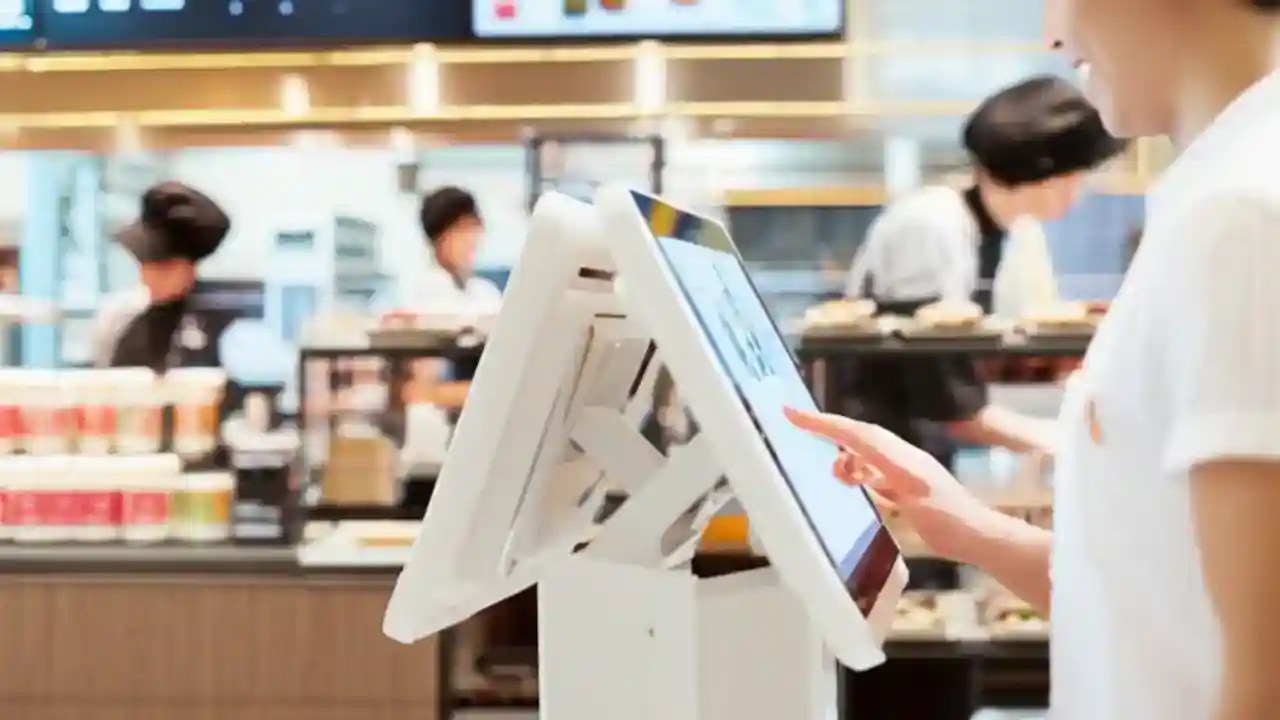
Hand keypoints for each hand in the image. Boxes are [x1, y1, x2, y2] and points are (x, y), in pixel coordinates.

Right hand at [784, 407, 995, 562]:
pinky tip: (855, 482)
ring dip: (845, 454)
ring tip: (835, 474)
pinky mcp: (908, 485)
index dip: (824, 423)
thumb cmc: (950, 523)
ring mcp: (906, 470)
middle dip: (828, 428)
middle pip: (859, 435)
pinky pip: (875, 468)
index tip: (793, 414)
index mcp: (900, 458)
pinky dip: (858, 470)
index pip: (856, 434)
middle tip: (798, 425)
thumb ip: (888, 481)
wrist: (979, 536)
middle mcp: (901, 458)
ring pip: (866, 450)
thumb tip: (856, 463)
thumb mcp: (915, 502)